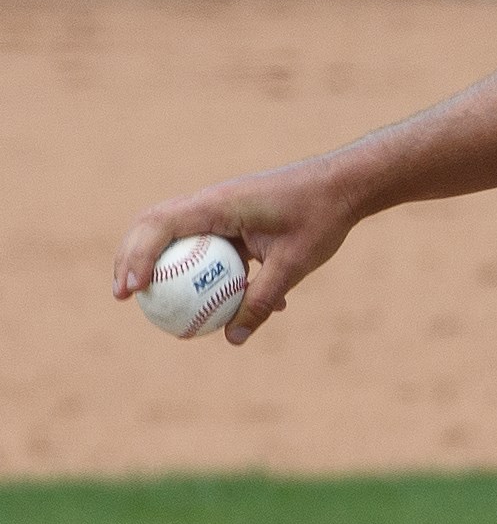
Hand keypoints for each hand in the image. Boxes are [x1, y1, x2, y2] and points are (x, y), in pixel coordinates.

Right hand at [113, 159, 358, 344]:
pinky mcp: (235, 216)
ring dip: (161, 262)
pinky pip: (207, 242)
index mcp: (219, 204)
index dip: (137, 256)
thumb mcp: (294, 264)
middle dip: (132, 258)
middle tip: (124, 296)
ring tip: (152, 299)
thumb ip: (261, 299)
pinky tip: (219, 303)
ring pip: (177, 233)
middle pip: (154, 225)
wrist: (346, 185)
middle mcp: (213, 200)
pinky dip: (200, 267)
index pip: (161, 225)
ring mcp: (222, 207)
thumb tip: (233, 339)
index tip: (131, 291)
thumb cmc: (322, 217)